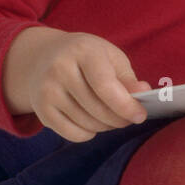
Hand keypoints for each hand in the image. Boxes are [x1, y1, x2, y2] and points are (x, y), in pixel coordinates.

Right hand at [6, 28, 152, 141]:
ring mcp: (47, 90)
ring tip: (111, 117)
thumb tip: (143, 93)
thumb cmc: (85, 58)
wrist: (43, 57)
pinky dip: (88, 133)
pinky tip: (92, 122)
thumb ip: (127, 77)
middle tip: (129, 118)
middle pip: (97, 108)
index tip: (140, 115)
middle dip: (119, 119)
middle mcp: (60, 69)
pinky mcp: (41, 109)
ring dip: (106, 126)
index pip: (104, 85)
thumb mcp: (109, 57)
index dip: (125, 105)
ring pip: (87, 124)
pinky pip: (72, 134)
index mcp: (82, 51)